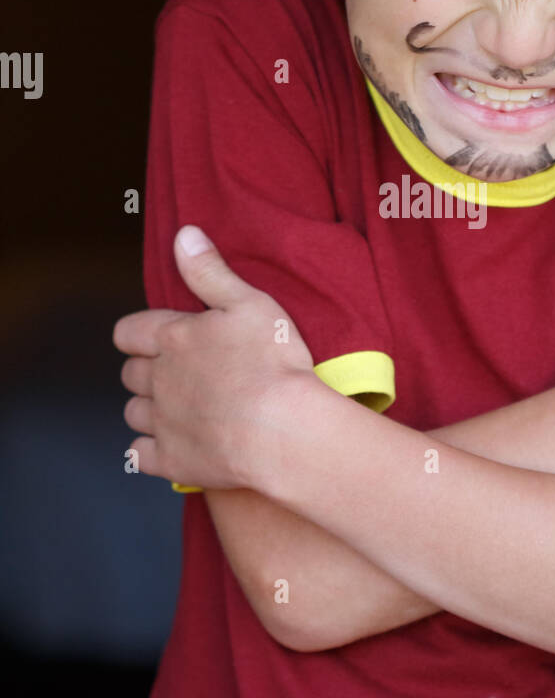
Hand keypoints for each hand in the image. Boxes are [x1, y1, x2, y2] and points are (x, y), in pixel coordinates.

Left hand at [113, 225, 315, 489]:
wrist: (283, 430)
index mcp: (172, 339)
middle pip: (130, 374)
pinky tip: (170, 444)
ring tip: (177, 407)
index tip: (156, 338)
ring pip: (134, 412)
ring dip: (148, 408)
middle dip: (146, 370)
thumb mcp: (250, 303)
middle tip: (177, 371)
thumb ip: (210, 271)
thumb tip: (183, 236)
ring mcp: (163, 423)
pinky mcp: (172, 461)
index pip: (129, 332)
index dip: (138, 334)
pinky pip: (141, 455)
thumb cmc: (275, 363)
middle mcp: (159, 380)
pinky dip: (149, 450)